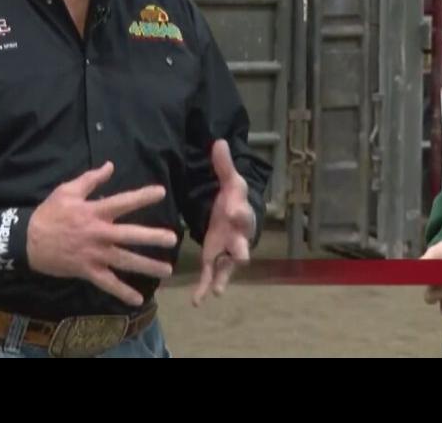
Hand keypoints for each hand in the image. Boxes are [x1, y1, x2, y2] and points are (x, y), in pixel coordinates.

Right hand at [27, 161, 177, 306]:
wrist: (26, 241)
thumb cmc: (49, 214)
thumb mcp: (66, 191)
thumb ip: (91, 179)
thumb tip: (110, 166)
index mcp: (94, 212)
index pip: (122, 202)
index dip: (141, 197)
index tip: (161, 192)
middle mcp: (98, 234)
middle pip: (129, 235)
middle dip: (151, 237)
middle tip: (172, 238)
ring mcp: (94, 254)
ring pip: (124, 261)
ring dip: (146, 266)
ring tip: (167, 271)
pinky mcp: (87, 271)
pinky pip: (107, 283)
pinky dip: (122, 293)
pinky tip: (138, 300)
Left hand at [192, 140, 255, 306]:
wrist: (234, 214)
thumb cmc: (233, 197)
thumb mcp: (229, 179)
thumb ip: (224, 164)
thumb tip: (219, 140)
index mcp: (241, 213)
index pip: (243, 212)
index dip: (239, 211)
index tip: (233, 209)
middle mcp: (239, 235)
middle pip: (243, 244)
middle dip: (242, 250)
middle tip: (242, 256)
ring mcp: (228, 251)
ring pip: (229, 266)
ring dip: (225, 278)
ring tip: (220, 290)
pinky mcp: (216, 260)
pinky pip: (212, 276)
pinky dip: (205, 288)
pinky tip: (197, 301)